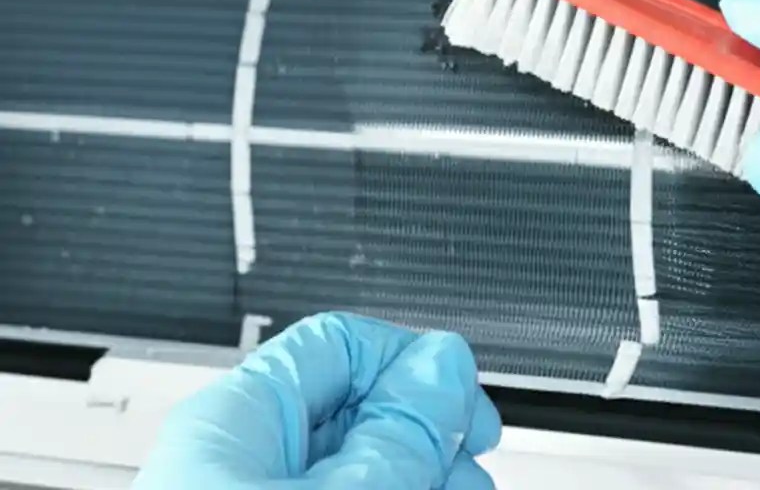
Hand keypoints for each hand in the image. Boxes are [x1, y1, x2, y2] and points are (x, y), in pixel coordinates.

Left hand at [132, 312, 501, 489]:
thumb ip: (399, 426)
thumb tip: (444, 366)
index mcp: (232, 422)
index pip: (340, 342)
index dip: (414, 358)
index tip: (463, 397)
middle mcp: (239, 463)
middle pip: (358, 409)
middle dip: (430, 431)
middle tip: (470, 459)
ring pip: (361, 464)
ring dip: (425, 469)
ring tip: (464, 487)